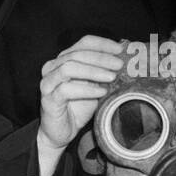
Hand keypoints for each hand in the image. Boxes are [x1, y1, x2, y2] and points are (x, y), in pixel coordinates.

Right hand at [37, 35, 124, 154]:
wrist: (61, 132)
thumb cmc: (78, 107)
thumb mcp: (95, 86)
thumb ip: (105, 73)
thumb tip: (126, 61)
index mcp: (65, 59)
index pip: (84, 43)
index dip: (103, 44)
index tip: (120, 50)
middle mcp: (53, 67)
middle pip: (77, 53)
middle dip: (101, 58)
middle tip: (119, 65)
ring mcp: (48, 82)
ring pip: (69, 67)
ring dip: (93, 71)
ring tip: (111, 77)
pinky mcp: (48, 98)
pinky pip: (66, 89)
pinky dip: (86, 89)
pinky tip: (101, 92)